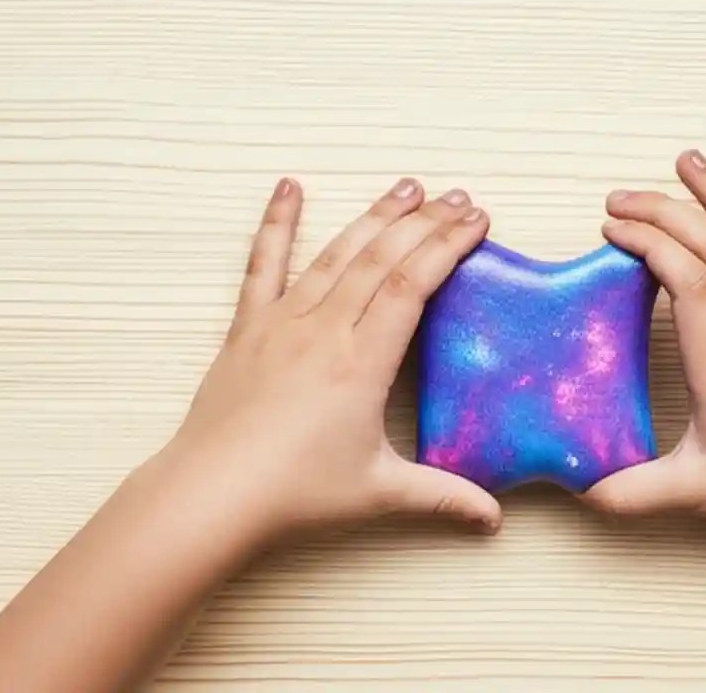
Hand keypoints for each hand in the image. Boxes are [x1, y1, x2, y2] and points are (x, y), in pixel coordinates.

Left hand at [159, 177, 501, 538]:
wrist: (212, 493)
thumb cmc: (293, 493)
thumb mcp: (379, 492)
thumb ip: (442, 497)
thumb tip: (494, 518)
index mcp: (362, 362)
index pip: (411, 286)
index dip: (447, 247)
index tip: (476, 221)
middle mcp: (324, 329)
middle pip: (381, 258)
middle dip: (424, 222)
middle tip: (458, 197)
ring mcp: (283, 322)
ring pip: (336, 253)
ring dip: (374, 216)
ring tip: (406, 187)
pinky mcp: (249, 328)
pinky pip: (264, 264)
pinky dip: (277, 223)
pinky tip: (288, 188)